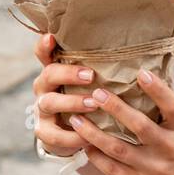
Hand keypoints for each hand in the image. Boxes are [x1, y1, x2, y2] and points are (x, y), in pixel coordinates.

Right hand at [30, 33, 101, 157]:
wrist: (74, 136)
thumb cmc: (87, 101)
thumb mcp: (91, 85)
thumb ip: (99, 70)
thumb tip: (131, 52)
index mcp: (54, 72)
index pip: (44, 54)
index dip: (44, 46)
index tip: (51, 37)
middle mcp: (44, 88)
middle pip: (48, 75)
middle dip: (68, 74)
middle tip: (91, 76)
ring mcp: (41, 109)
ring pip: (49, 102)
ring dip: (72, 102)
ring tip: (93, 104)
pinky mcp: (43, 132)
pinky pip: (53, 134)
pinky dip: (71, 136)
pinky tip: (87, 137)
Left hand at [69, 68, 173, 174]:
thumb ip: (164, 113)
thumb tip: (139, 79)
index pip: (173, 107)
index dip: (158, 89)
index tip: (141, 72)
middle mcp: (168, 148)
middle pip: (140, 125)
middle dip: (116, 108)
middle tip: (96, 93)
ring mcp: (154, 169)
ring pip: (118, 148)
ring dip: (94, 133)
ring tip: (76, 119)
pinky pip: (113, 169)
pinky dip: (96, 156)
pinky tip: (83, 145)